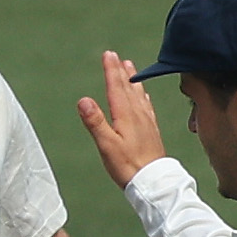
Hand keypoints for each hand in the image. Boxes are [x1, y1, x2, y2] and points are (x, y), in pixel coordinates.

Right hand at [74, 52, 169, 185]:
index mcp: (125, 115)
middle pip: (127, 87)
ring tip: (130, 67)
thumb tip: (84, 100)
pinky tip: (143, 95)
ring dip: (133, 79)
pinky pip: (146, 106)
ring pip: (138, 94)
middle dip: (120, 70)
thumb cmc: (128, 166)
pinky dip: (142, 96)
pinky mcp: (151, 130)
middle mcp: (137, 114)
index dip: (111, 70)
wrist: (153, 181)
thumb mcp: (106, 145)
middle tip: (116, 56)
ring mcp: (146, 121)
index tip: (108, 54)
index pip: (116, 87)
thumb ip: (95, 122)